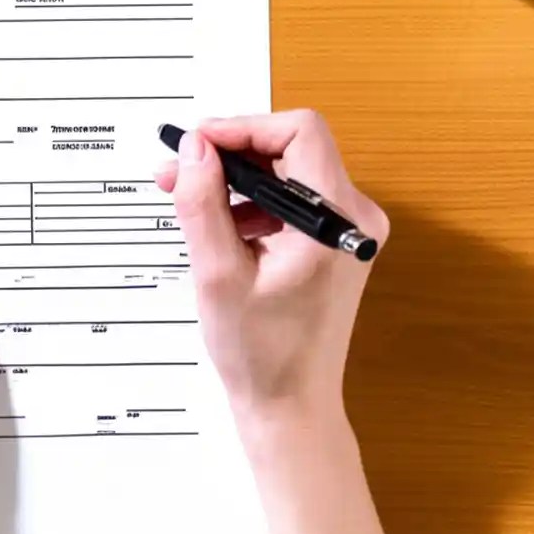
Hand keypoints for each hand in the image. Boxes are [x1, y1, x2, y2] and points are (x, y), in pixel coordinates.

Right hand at [154, 110, 389, 414]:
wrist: (290, 405)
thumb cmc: (263, 354)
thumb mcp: (218, 273)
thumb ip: (203, 203)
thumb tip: (196, 149)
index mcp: (336, 220)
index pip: (298, 132)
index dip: (243, 128)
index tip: (200, 142)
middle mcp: (353, 219)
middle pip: (290, 149)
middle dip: (230, 154)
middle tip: (179, 170)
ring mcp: (347, 231)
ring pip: (287, 173)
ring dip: (236, 180)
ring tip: (189, 198)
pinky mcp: (333, 243)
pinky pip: (290, 200)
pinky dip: (251, 202)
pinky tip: (219, 225)